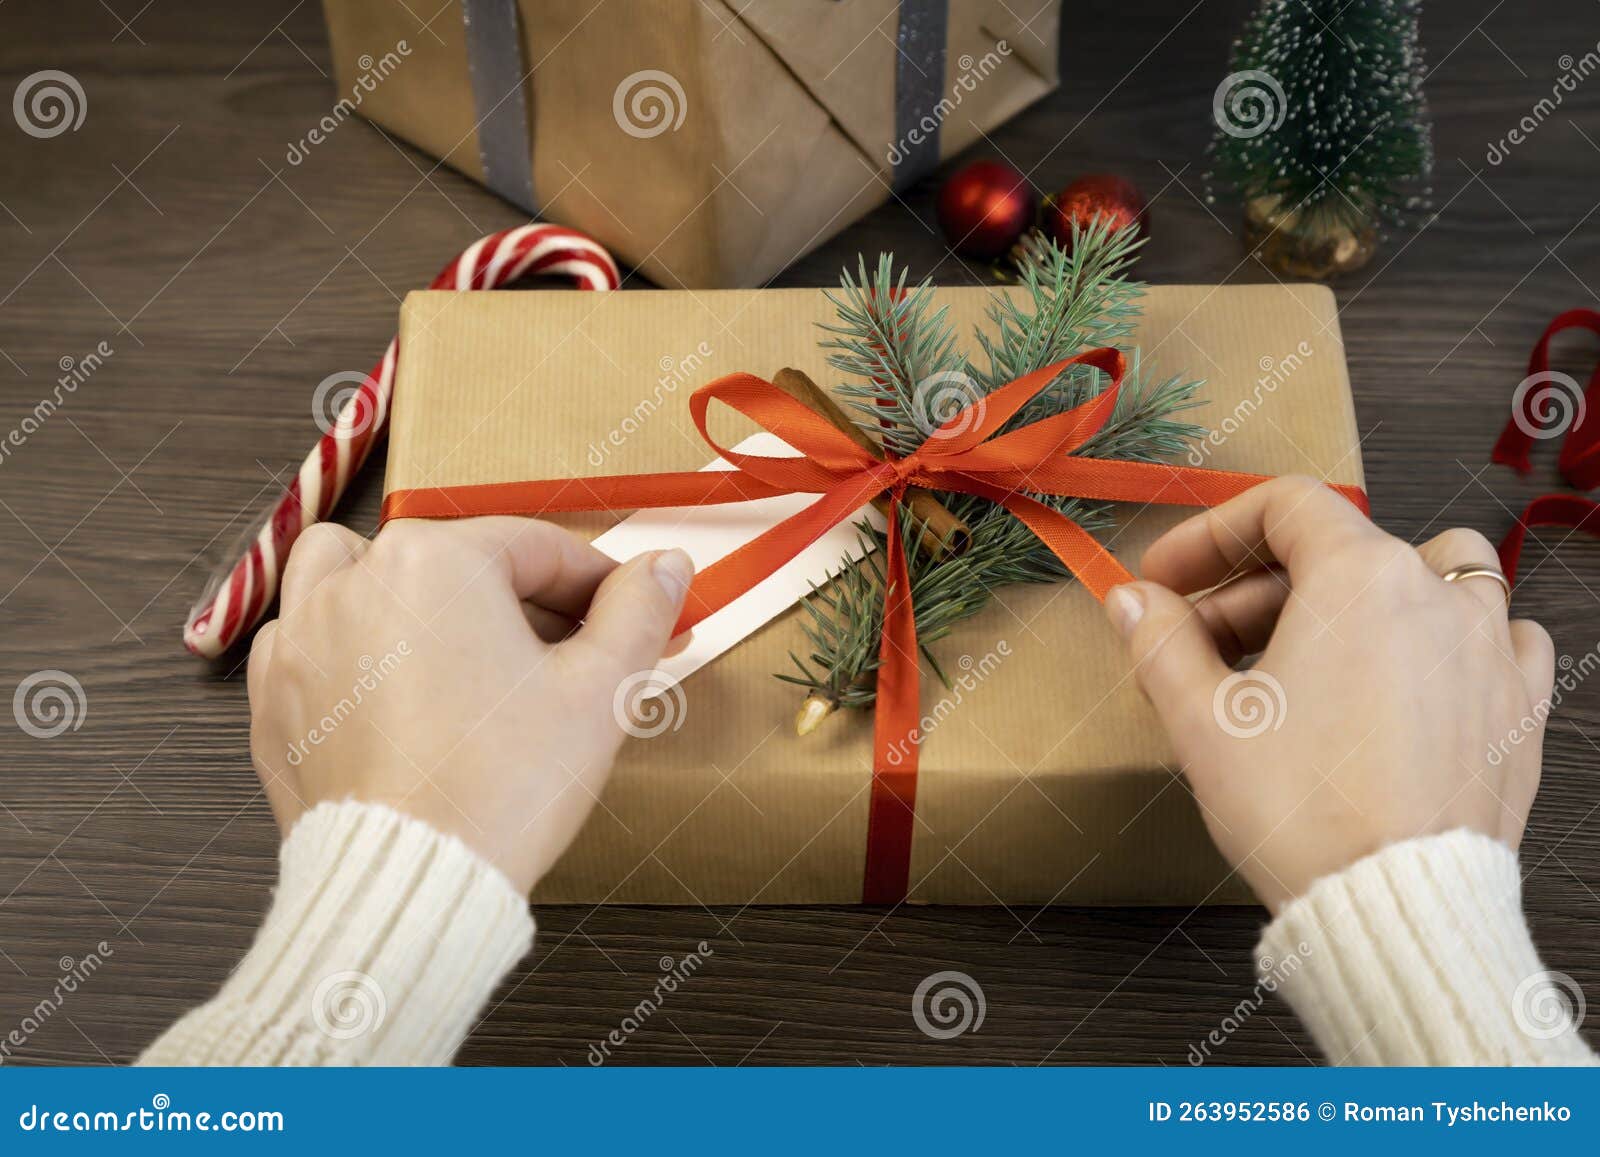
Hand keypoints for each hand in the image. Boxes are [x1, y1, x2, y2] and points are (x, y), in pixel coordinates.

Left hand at [246, 517, 693, 893]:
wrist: (412, 884)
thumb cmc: (501, 787)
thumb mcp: (598, 692)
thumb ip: (638, 612)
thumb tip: (665, 567)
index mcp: (437, 560)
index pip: (539, 548)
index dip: (598, 584)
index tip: (627, 615)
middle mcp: (355, 582)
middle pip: (456, 560)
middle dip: (517, 599)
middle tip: (566, 654)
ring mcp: (301, 640)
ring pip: (353, 573)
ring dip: (407, 590)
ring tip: (453, 640)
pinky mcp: (275, 700)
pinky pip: (307, 641)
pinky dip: (348, 648)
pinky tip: (392, 690)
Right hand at [1103, 476, 1552, 912]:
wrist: (1394, 906)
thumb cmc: (1303, 811)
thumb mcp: (1202, 720)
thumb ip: (1160, 642)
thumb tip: (1133, 600)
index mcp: (1359, 578)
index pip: (1281, 507)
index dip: (1209, 533)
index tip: (1168, 579)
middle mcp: (1436, 595)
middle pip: (1336, 551)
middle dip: (1253, 590)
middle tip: (1198, 645)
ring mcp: (1490, 649)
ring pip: (1429, 576)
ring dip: (1362, 595)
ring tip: (1312, 650)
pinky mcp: (1518, 708)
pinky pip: (1498, 636)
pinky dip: (1450, 638)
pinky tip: (1409, 677)